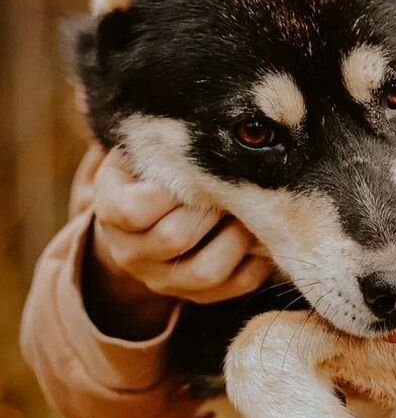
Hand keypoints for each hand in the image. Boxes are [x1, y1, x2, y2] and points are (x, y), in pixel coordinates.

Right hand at [86, 148, 271, 339]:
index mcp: (112, 213)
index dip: (170, 190)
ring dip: (237, 237)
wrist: (144, 220)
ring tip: (249, 212)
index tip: (191, 170)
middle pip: (175, 238)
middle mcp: (132, 255)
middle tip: (231, 187)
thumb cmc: (150, 175)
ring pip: (208, 271)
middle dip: (210, 208)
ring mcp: (166, 282)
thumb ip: (157, 144)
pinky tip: (261, 234)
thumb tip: (203, 121)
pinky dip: (258, 260)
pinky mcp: (201, 296)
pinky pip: (237, 286)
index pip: (135, 210)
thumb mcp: (139, 155)